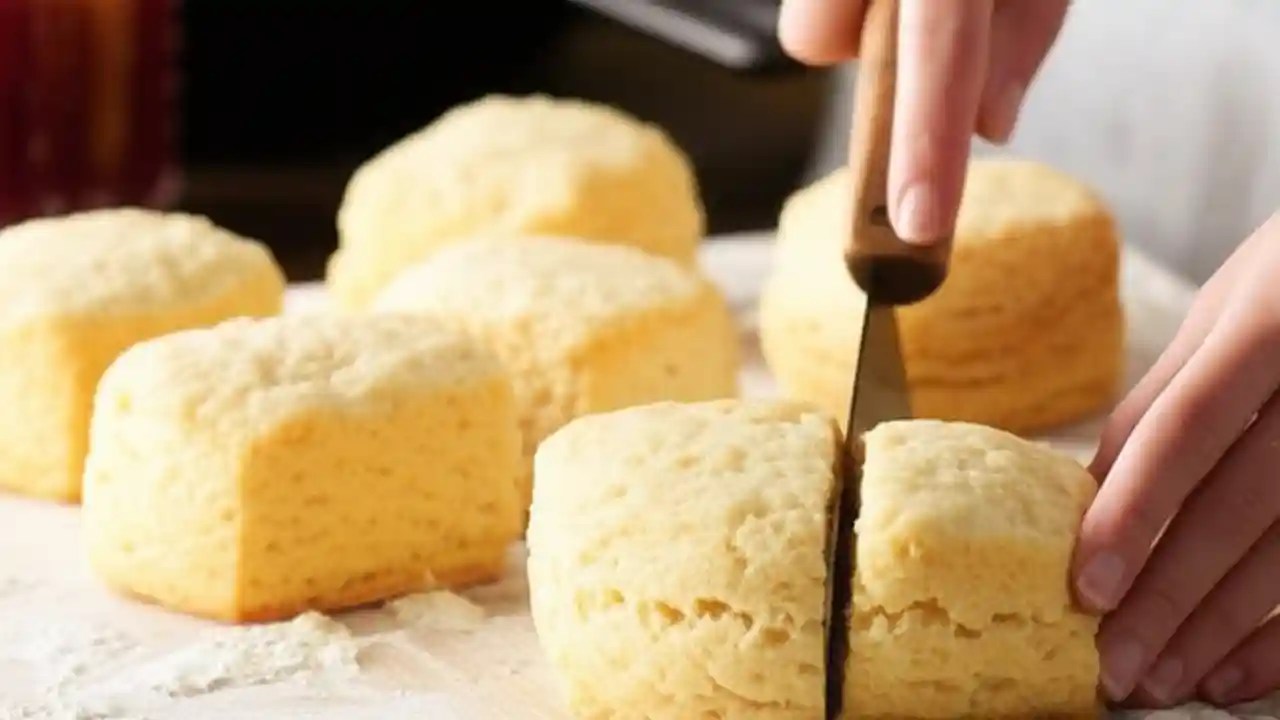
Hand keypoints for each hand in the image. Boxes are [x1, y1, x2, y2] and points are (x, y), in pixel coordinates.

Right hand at [776, 0, 1067, 242]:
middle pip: (819, 33)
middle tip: (901, 23)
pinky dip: (853, 2)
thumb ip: (1026, 32)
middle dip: (857, 54)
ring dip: (856, 17)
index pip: (938, 43)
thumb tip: (987, 125)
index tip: (919, 223)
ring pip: (810, 18)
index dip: (926, 139)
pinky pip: (817, 11)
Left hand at [1079, 212, 1279, 706]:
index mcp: (1267, 320)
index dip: (1134, 511)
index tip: (1085, 586)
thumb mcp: (1227, 313)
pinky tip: (1239, 675)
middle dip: (1169, 596)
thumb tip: (1087, 493)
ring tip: (1164, 680)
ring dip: (1224, 630)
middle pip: (1238, 507)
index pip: (1186, 428)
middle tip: (1115, 668)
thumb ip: (1165, 400)